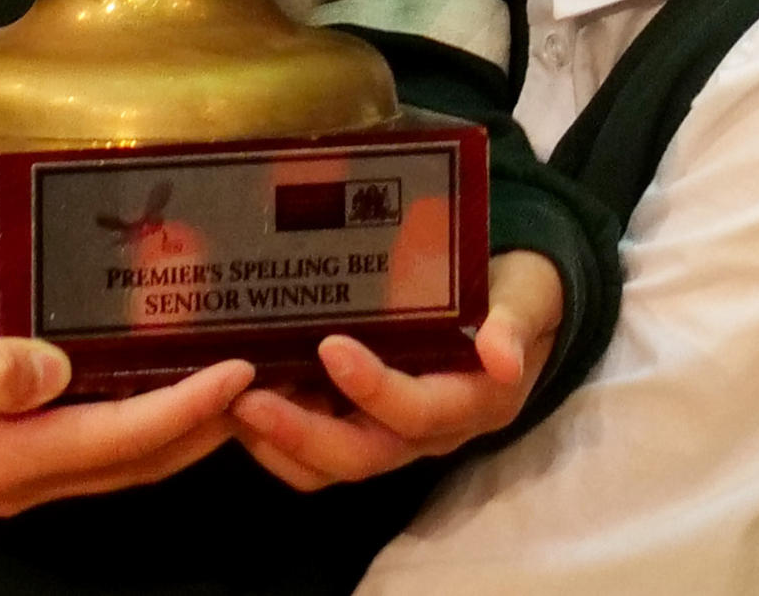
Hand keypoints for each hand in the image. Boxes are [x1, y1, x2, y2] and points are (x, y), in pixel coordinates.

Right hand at [0, 310, 248, 516]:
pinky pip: (108, 450)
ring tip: (238, 387)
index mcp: (7, 458)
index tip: (238, 371)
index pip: (119, 438)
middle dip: (205, 427)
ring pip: (128, 461)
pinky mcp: (27, 459)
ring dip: (186, 431)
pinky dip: (152, 425)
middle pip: (137, 460)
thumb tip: (50, 371)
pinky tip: (176, 388)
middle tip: (264, 380)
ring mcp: (27, 477)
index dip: (184, 408)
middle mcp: (25, 481)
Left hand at [230, 250, 568, 490]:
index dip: (373, 388)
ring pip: (328, 464)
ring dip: (277, 441)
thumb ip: (514, 322)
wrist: (515, 307)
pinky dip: (276, 432)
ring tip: (231, 401)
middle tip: (246, 398)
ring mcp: (391, 433)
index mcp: (471, 403)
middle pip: (360, 455)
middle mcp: (427, 433)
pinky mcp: (363, 422)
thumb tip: (504, 358)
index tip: (330, 346)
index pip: (415, 411)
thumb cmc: (518, 294)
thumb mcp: (527, 297)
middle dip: (300, 433)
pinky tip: (242, 393)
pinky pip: (316, 449)